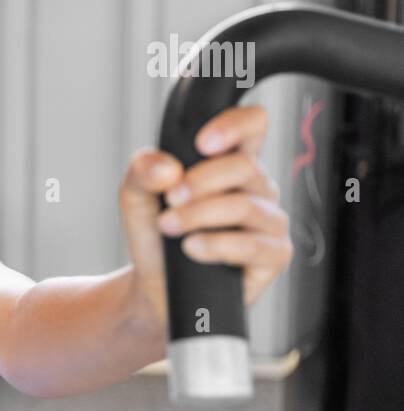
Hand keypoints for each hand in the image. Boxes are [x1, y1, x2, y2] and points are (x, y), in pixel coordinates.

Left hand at [119, 105, 294, 327]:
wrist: (154, 285)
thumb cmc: (155, 234)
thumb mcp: (136, 196)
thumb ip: (143, 171)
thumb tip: (168, 168)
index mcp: (230, 162)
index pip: (253, 125)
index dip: (234, 125)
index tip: (201, 143)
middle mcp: (256, 187)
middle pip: (244, 166)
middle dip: (201, 181)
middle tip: (170, 199)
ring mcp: (269, 221)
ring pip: (246, 206)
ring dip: (200, 215)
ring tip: (170, 227)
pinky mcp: (274, 255)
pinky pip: (253, 245)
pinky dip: (216, 246)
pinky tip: (191, 249)